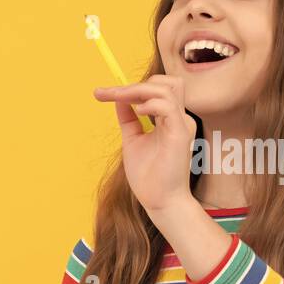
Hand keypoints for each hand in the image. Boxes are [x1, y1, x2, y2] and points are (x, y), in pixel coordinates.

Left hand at [93, 75, 197, 214]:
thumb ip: (128, 119)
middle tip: (109, 94)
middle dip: (136, 84)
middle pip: (166, 82)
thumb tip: (118, 99)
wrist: (159, 201)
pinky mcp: (181, 134)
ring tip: (119, 99)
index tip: (101, 93)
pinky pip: (167, 106)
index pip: (156, 90)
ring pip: (166, 89)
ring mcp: (182, 124)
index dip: (129, 87)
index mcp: (169, 119)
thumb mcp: (133, 140)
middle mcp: (178, 119)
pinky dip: (150, 104)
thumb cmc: (149, 176)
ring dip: (138, 90)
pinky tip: (137, 112)